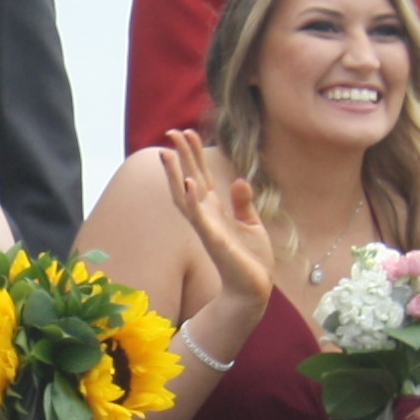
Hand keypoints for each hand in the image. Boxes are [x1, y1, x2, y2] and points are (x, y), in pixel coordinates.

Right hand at [160, 129, 274, 305]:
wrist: (253, 289)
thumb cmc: (251, 259)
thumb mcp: (251, 224)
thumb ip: (243, 202)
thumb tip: (237, 179)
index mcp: (215, 210)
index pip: (199, 175)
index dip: (193, 153)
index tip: (186, 131)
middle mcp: (205, 215)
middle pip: (187, 179)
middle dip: (181, 156)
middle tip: (171, 131)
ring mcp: (206, 227)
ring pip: (184, 196)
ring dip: (174, 174)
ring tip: (166, 153)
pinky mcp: (213, 239)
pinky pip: (199, 216)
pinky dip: (191, 199)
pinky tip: (187, 181)